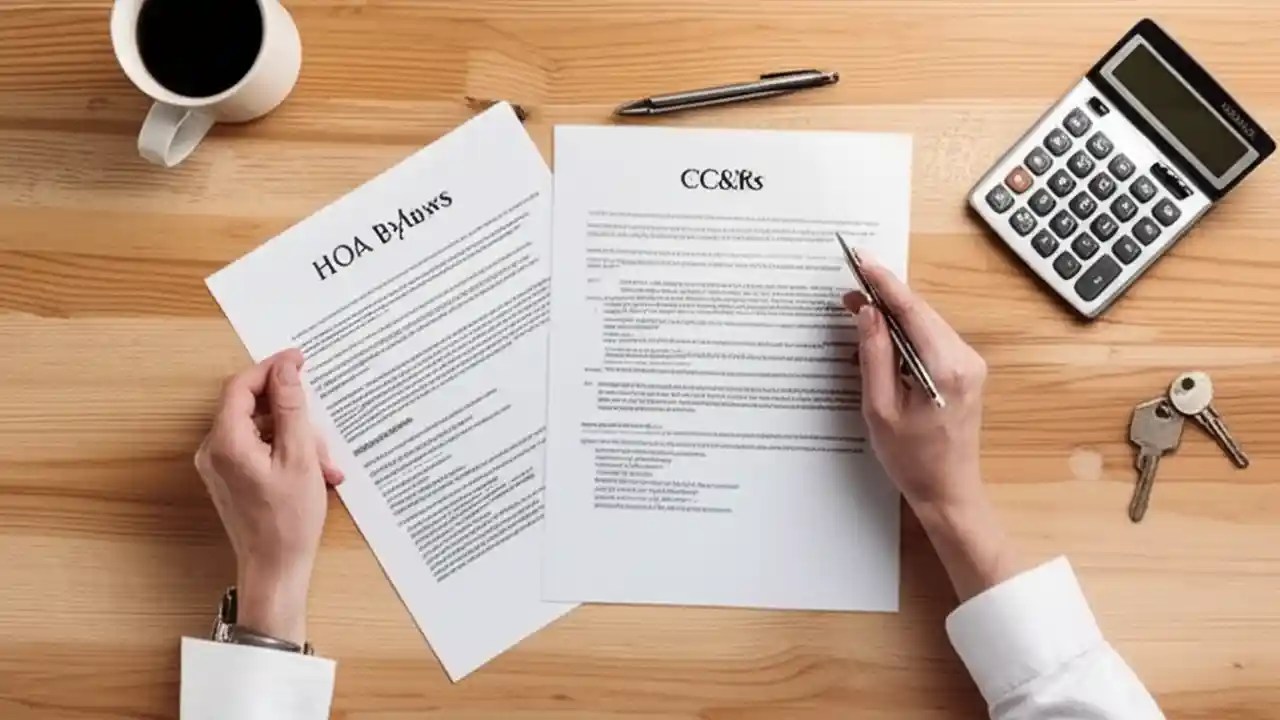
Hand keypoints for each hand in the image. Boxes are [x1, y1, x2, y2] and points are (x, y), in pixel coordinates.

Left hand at [194, 349, 343, 643]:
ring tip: (324, 461)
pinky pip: (256, 447)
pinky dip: (285, 451)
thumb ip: (291, 408)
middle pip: (251, 406)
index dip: (272, 368)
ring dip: (294, 436)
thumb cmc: (289, 520)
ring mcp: (219, 465)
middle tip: (321, 429)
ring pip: (258, 428)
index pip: (242, 386)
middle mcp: (213, 450)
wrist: (275, 569)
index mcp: (226, 441)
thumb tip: (286, 369)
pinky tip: (314, 470)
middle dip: (291, 413)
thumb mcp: (299, 456)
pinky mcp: (229, 477)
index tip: (300, 359)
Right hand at [843, 258, 1016, 599]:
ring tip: (857, 309)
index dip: (884, 282)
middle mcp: (965, 359)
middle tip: (848, 289)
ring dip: (893, 314)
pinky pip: (931, 338)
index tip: (861, 259)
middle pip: (920, 311)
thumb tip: (868, 313)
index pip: (912, 310)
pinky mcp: (965, 371)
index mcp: (945, 367)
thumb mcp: (880, 408)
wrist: (949, 491)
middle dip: (884, 297)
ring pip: (926, 322)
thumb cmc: (912, 459)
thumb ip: (874, 356)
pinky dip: (905, 331)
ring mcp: (969, 364)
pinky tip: (881, 334)